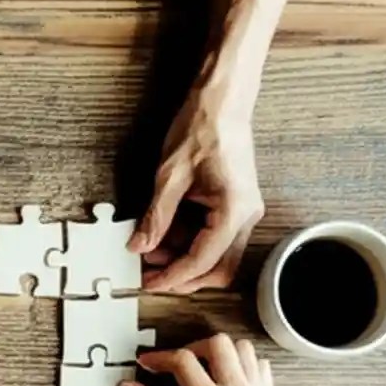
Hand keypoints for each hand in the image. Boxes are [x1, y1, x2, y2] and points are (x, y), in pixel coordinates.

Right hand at [119, 334, 287, 385]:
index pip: (182, 361)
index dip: (159, 358)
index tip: (147, 364)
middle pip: (217, 343)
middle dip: (191, 347)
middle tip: (177, 364)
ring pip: (243, 349)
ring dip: (220, 352)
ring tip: (203, 369)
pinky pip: (261, 367)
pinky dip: (244, 364)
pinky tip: (229, 381)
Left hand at [129, 89, 263, 293]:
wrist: (222, 102)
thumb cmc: (202, 128)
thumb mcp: (170, 176)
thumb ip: (156, 217)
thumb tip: (139, 246)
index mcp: (233, 210)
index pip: (203, 260)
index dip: (173, 276)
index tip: (149, 283)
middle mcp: (246, 216)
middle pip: (220, 269)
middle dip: (185, 277)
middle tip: (151, 276)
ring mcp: (244, 212)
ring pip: (219, 256)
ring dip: (186, 260)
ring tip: (152, 252)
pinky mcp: (236, 206)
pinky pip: (216, 237)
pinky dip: (191, 243)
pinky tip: (165, 236)